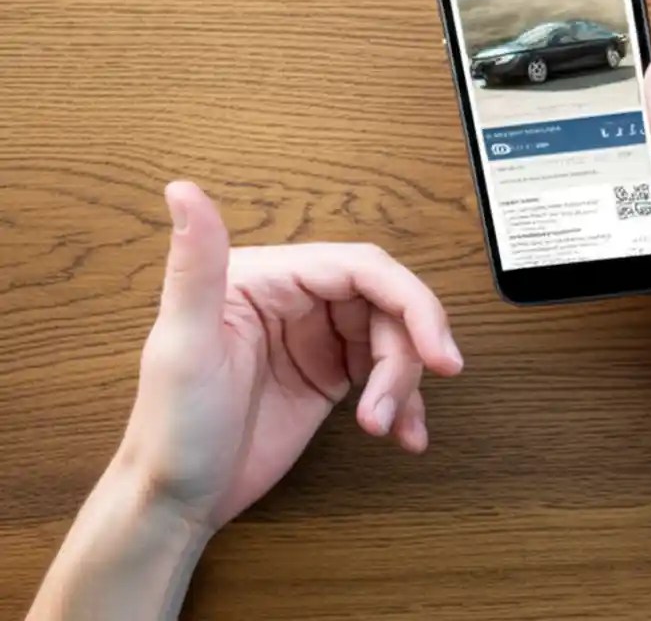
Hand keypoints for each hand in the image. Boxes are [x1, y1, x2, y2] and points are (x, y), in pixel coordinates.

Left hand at [115, 181, 463, 531]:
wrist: (174, 501)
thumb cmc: (171, 429)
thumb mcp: (184, 347)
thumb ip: (194, 266)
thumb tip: (183, 191)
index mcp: (264, 278)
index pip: (360, 269)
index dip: (410, 303)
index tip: (437, 352)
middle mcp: (293, 299)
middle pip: (385, 304)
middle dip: (411, 350)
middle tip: (413, 396)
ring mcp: (312, 338)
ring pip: (392, 339)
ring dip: (405, 383)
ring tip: (386, 427)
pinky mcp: (326, 376)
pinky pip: (385, 373)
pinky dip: (404, 401)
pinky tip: (405, 434)